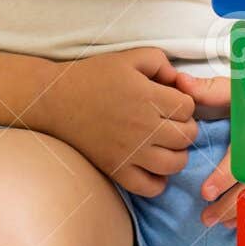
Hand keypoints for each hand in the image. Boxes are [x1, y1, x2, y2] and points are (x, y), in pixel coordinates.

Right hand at [37, 48, 198, 197]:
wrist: (55, 100)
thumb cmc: (92, 76)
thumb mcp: (127, 58)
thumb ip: (159, 61)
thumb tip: (178, 79)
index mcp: (147, 97)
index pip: (188, 107)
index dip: (184, 103)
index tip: (171, 102)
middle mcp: (142, 127)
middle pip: (187, 136)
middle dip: (185, 127)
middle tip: (170, 122)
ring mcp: (130, 152)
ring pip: (176, 163)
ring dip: (177, 154)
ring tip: (165, 145)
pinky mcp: (116, 169)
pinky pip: (151, 187)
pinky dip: (159, 181)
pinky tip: (152, 166)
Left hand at [169, 73, 244, 225]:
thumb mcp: (237, 91)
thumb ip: (210, 90)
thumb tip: (181, 82)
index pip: (242, 160)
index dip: (224, 177)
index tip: (206, 192)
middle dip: (228, 205)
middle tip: (206, 218)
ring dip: (237, 212)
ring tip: (215, 222)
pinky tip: (234, 222)